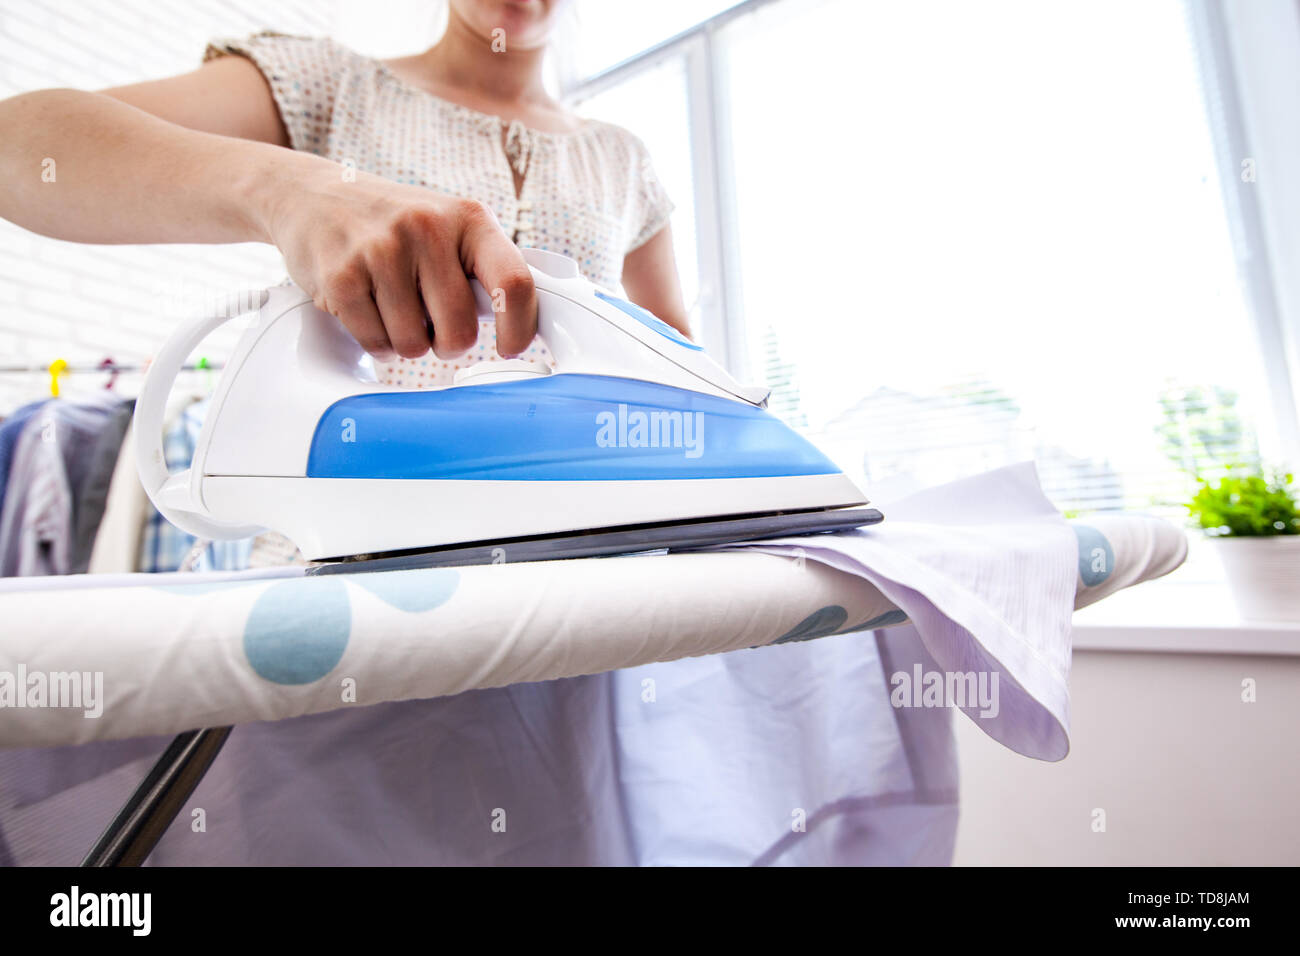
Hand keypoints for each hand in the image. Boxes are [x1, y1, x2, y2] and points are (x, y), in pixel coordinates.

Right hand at [261, 165, 536, 360]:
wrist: (311, 195)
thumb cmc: (392, 221)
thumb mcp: (447, 226)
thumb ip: (483, 267)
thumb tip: (523, 321)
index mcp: (468, 218)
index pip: (513, 282)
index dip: (519, 327)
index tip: (509, 347)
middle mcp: (427, 228)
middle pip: (459, 330)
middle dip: (447, 342)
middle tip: (431, 323)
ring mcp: (382, 250)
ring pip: (415, 345)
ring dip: (407, 342)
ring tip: (393, 307)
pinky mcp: (342, 276)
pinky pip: (376, 343)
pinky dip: (376, 342)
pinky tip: (368, 311)